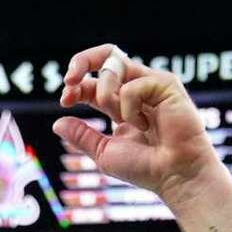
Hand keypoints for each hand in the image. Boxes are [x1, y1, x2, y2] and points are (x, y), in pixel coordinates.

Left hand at [53, 45, 225, 204]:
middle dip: (82, 61)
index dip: (75, 85)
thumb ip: (82, 137)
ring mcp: (151, 84)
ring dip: (105, 89)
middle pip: (106, 56)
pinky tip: (144, 124)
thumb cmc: (146, 168)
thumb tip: (57, 124)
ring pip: (115, 63)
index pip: (92, 82)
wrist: (174, 175)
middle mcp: (136, 90)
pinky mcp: (166, 84)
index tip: (66, 100)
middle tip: (69, 80)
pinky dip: (129, 106)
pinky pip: (133, 84)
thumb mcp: (104, 152)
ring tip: (114, 113)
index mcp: (120, 105)